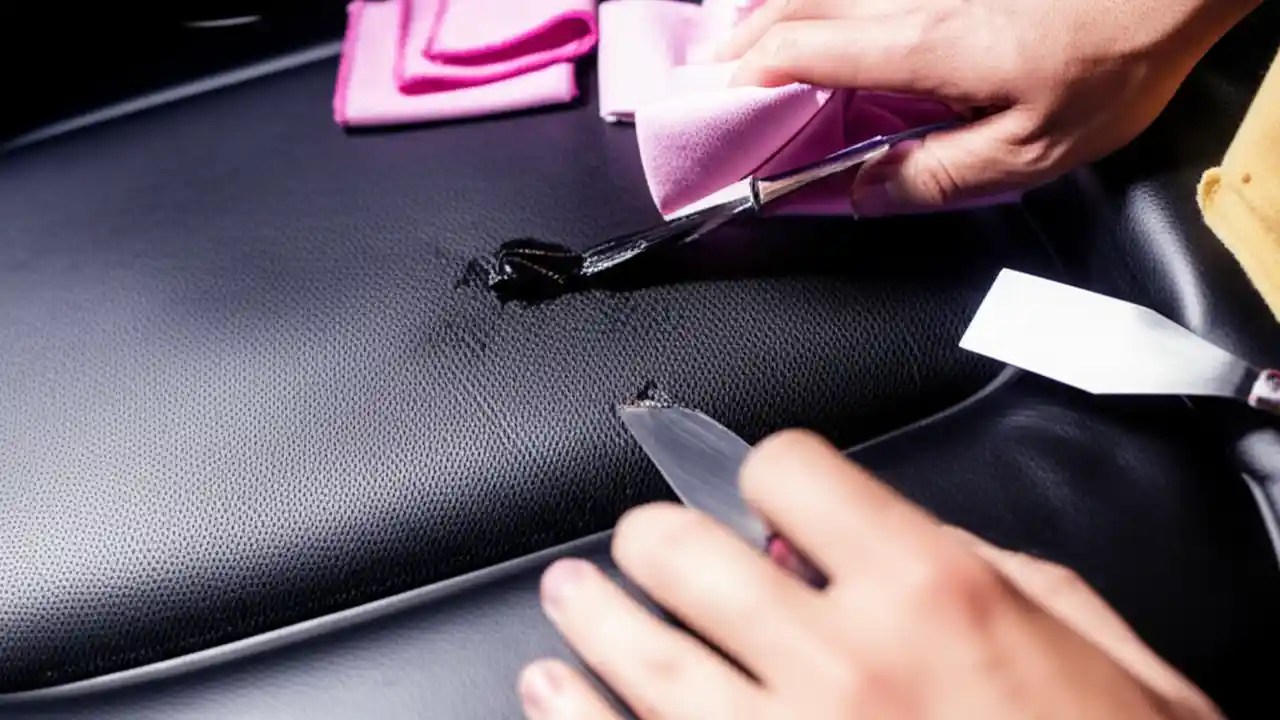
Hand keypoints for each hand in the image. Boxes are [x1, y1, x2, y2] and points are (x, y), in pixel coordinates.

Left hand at [517, 430, 1220, 718]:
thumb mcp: (1094, 645)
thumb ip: (987, 571)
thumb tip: (896, 538)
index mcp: (932, 595)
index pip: (790, 471)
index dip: (772, 472)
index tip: (767, 492)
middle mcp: (844, 664)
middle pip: (685, 550)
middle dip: (659, 536)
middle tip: (651, 543)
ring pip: (636, 651)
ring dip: (592, 611)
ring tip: (573, 594)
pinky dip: (572, 711)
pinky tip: (552, 688)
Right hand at [715, 0, 1259, 216]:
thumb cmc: (1110, 61)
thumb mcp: (1030, 151)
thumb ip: (936, 175)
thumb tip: (863, 191)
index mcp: (924, 45)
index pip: (804, 51)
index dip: (749, 77)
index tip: (720, 106)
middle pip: (794, 6)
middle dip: (740, 42)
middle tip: (710, 77)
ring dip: (770, 14)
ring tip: (741, 46)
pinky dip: (816, 1)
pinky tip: (810, 19)